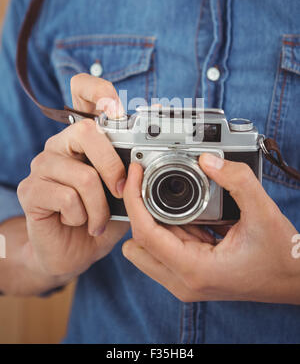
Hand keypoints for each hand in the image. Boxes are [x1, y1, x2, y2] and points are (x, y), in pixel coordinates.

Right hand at [17, 74, 128, 283]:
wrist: (74, 253)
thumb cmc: (101, 217)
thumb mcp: (125, 192)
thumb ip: (135, 167)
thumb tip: (152, 132)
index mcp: (83, 138)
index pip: (82, 93)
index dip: (99, 91)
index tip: (116, 110)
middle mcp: (61, 144)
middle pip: (86, 131)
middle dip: (113, 167)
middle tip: (120, 192)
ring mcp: (42, 165)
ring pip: (83, 174)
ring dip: (100, 206)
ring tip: (98, 220)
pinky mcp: (30, 190)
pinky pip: (67, 197)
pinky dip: (83, 216)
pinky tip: (77, 222)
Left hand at [122, 154, 299, 303]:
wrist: (295, 280)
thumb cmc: (282, 257)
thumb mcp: (262, 212)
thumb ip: (237, 180)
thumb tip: (208, 160)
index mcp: (195, 269)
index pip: (144, 234)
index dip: (135, 198)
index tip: (137, 172)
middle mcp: (184, 280)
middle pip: (137, 245)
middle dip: (140, 214)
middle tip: (152, 186)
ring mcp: (187, 280)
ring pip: (149, 247)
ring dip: (156, 220)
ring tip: (177, 198)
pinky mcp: (192, 274)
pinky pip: (166, 247)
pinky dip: (171, 228)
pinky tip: (193, 214)